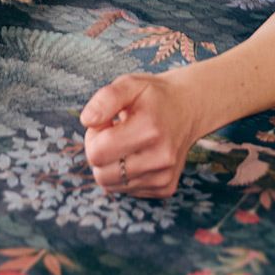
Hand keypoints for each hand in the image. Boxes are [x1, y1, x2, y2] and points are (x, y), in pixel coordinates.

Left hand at [81, 71, 198, 198]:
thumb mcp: (129, 84)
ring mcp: (164, 176)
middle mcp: (160, 157)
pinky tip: (137, 154)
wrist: (188, 107)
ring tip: (125, 143)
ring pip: (112, 186)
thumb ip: (105, 98)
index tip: (106, 122)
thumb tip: (87, 120)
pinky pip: (127, 190)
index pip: (97, 153)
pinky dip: (125, 174)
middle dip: (99, 153)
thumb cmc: (153, 95)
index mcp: (149, 129)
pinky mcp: (165, 188)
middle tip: (112, 133)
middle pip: (101, 175)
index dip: (93, 136)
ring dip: (111, 165)